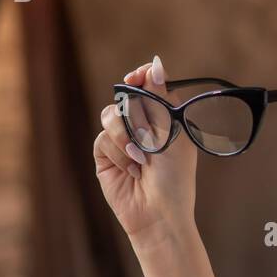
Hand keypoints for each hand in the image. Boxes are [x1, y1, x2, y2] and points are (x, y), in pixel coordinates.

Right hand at [94, 54, 198, 245]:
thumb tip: (156, 62)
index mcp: (164, 116)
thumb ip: (161, 98)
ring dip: (127, 137)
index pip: (148, 83)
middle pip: (126, 98)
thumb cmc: (174, 177)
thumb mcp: (173, 134)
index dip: (140, 76)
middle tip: (150, 140)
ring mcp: (121, 138)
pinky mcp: (105, 154)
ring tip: (142, 159)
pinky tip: (132, 169)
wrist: (159, 213)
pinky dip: (119, 153)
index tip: (136, 77)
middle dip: (138, 117)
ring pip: (110, 115)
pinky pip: (103, 139)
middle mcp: (141, 124)